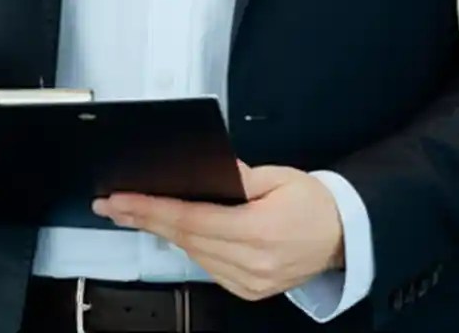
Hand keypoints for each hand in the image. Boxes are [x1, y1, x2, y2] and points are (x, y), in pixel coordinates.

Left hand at [93, 164, 344, 301]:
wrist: (346, 235)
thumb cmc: (316, 204)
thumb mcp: (278, 177)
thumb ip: (238, 175)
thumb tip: (207, 168)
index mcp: (258, 230)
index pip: (190, 218)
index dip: (150, 208)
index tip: (121, 200)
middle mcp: (252, 262)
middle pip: (184, 239)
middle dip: (143, 219)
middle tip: (112, 206)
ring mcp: (251, 281)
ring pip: (193, 255)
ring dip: (163, 233)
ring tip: (135, 214)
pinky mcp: (250, 290)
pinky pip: (208, 267)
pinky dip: (190, 248)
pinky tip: (174, 232)